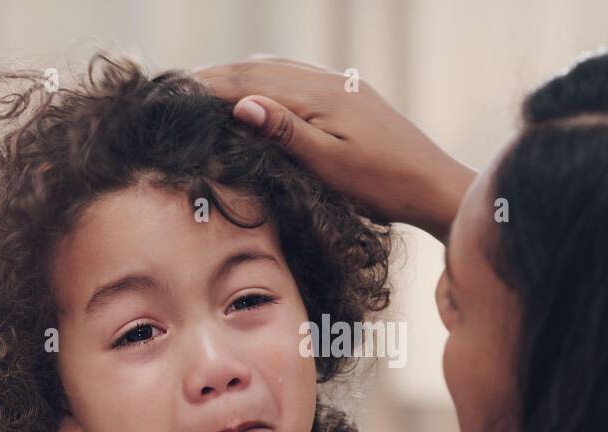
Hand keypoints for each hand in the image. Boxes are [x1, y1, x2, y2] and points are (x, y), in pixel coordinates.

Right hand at [195, 56, 474, 242]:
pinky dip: (267, 78)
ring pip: (277, 69)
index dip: (207, 88)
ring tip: (206, 85)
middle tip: (177, 88)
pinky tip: (260, 90)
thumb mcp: (330, 165)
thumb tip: (239, 103)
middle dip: (216, 76)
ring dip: (239, 74)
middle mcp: (327, 81)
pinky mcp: (350, 96)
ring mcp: (340, 86)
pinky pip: (298, 76)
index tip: (172, 95)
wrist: (434, 186)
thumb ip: (285, 132)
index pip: (248, 84)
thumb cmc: (384, 184)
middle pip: (258, 69)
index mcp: (318, 96)